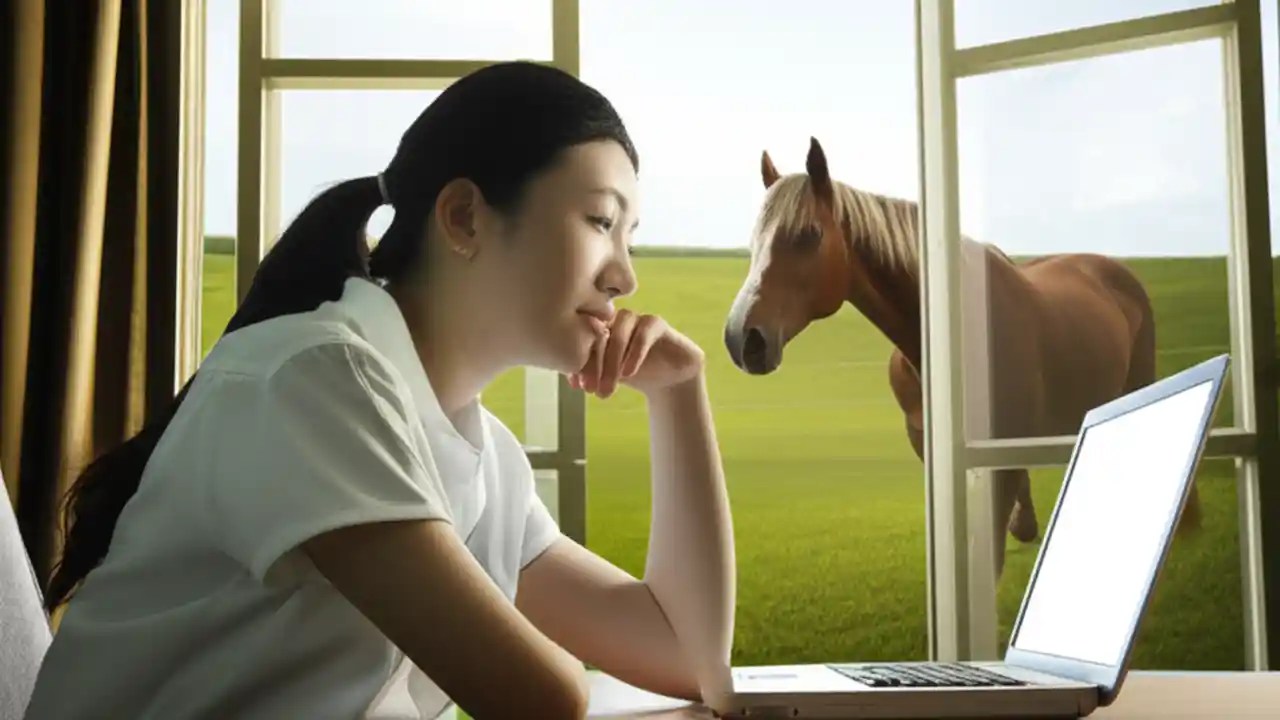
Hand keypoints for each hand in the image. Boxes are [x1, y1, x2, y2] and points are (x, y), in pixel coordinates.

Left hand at [568, 309, 704, 398]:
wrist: (667, 379)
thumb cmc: (631, 373)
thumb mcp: (607, 375)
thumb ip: (591, 372)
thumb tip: (572, 381)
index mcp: (598, 328)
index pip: (583, 339)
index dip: (578, 362)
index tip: (578, 387)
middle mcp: (614, 318)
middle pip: (598, 335)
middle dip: (593, 365)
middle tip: (591, 389)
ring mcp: (635, 318)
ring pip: (618, 334)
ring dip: (611, 363)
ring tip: (609, 388)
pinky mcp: (656, 323)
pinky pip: (643, 333)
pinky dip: (634, 353)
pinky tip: (629, 374)